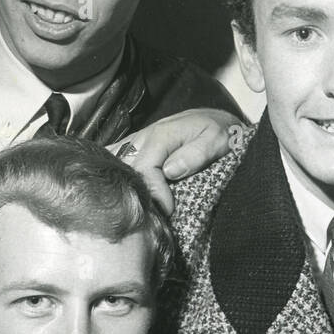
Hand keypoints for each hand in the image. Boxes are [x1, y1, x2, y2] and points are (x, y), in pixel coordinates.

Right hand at [109, 107, 242, 213]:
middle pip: (126, 169)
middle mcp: (144, 137)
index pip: (145, 168)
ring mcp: (137, 140)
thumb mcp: (216, 140)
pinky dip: (116, 173)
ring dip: (123, 184)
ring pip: (116, 163)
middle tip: (153, 213)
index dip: (154, 192)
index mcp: (162, 135)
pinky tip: (120, 188)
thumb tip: (171, 171)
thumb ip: (195, 155)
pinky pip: (115, 157)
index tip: (167, 210)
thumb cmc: (219, 132)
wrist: (215, 120)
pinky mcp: (135, 145)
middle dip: (137, 193)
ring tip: (138, 205)